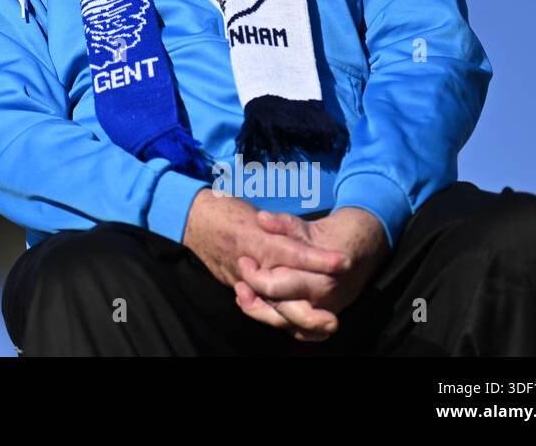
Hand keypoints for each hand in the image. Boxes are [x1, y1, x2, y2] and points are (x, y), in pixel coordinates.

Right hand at [182, 190, 350, 339]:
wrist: (191, 217)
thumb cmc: (225, 210)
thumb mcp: (255, 212)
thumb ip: (281, 227)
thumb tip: (309, 242)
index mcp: (257, 241)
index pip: (293, 253)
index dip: (319, 260)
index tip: (344, 262)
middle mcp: (250, 265)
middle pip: (283, 294)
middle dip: (308, 311)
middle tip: (334, 320)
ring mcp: (241, 280)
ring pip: (270, 308)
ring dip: (298, 321)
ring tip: (324, 327)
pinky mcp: (236, 286)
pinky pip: (259, 308)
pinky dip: (280, 318)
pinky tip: (300, 326)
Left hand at [232, 206, 390, 340]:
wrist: (364, 245)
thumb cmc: (334, 234)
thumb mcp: (305, 225)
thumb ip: (282, 223)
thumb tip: (261, 218)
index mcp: (317, 278)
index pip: (274, 287)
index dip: (253, 276)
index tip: (243, 261)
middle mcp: (322, 300)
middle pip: (278, 312)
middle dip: (254, 301)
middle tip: (240, 284)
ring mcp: (325, 310)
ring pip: (288, 325)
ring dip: (263, 314)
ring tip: (245, 298)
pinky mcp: (326, 316)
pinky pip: (302, 331)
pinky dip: (282, 322)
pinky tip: (265, 309)